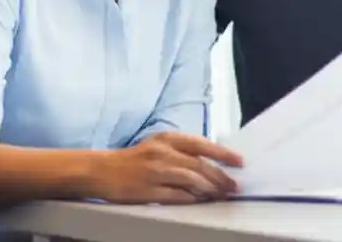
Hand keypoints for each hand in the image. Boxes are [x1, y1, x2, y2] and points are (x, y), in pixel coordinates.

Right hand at [92, 132, 242, 203]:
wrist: (101, 170)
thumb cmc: (134, 159)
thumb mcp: (159, 146)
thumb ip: (182, 152)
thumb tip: (211, 164)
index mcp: (168, 139)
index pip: (202, 145)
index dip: (223, 154)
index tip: (239, 162)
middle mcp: (163, 153)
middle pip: (200, 165)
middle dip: (221, 177)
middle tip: (234, 186)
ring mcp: (155, 172)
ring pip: (192, 180)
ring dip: (210, 189)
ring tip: (221, 195)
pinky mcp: (148, 190)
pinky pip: (176, 196)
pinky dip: (192, 199)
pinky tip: (201, 201)